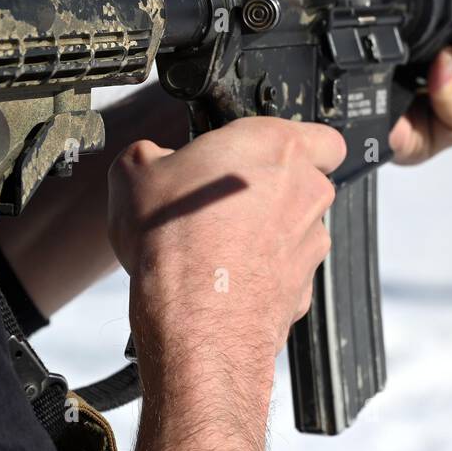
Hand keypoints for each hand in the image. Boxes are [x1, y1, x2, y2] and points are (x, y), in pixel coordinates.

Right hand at [107, 116, 344, 450]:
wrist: (195, 316)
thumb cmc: (173, 237)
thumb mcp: (134, 170)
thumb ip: (154, 153)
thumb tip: (153, 159)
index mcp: (277, 145)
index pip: (318, 134)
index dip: (292, 144)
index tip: (256, 155)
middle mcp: (307, 189)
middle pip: (306, 180)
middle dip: (272, 189)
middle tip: (225, 201)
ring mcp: (312, 241)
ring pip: (298, 228)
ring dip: (268, 233)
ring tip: (217, 246)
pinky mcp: (306, 286)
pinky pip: (287, 272)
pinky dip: (265, 275)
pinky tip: (226, 280)